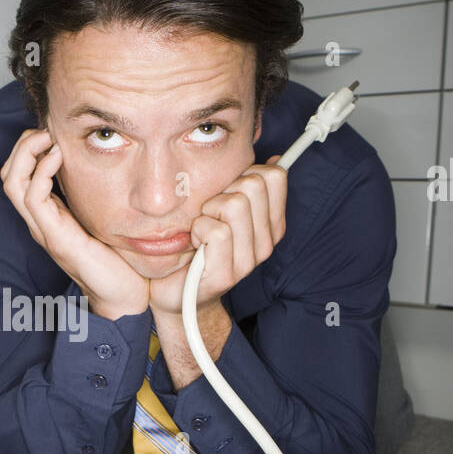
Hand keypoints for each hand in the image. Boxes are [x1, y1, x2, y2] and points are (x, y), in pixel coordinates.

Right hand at [0, 128, 149, 319]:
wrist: (124, 296)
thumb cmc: (117, 259)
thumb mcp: (101, 217)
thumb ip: (92, 194)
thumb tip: (102, 165)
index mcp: (47, 216)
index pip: (18, 175)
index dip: (28, 148)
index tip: (52, 131)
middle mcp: (39, 222)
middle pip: (8, 174)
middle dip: (21, 144)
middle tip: (46, 128)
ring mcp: (44, 230)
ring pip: (12, 182)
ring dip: (26, 152)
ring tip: (48, 136)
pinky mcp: (56, 238)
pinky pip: (33, 198)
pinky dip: (41, 170)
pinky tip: (59, 156)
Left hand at [148, 155, 286, 317]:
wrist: (176, 294)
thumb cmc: (198, 247)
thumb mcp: (224, 212)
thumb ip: (247, 188)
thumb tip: (275, 159)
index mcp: (271, 225)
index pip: (275, 176)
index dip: (247, 172)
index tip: (229, 190)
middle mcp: (265, 243)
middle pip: (252, 184)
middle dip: (224, 190)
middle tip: (211, 213)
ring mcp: (248, 261)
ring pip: (234, 204)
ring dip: (208, 211)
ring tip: (202, 230)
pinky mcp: (226, 275)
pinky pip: (215, 231)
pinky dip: (197, 230)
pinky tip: (195, 245)